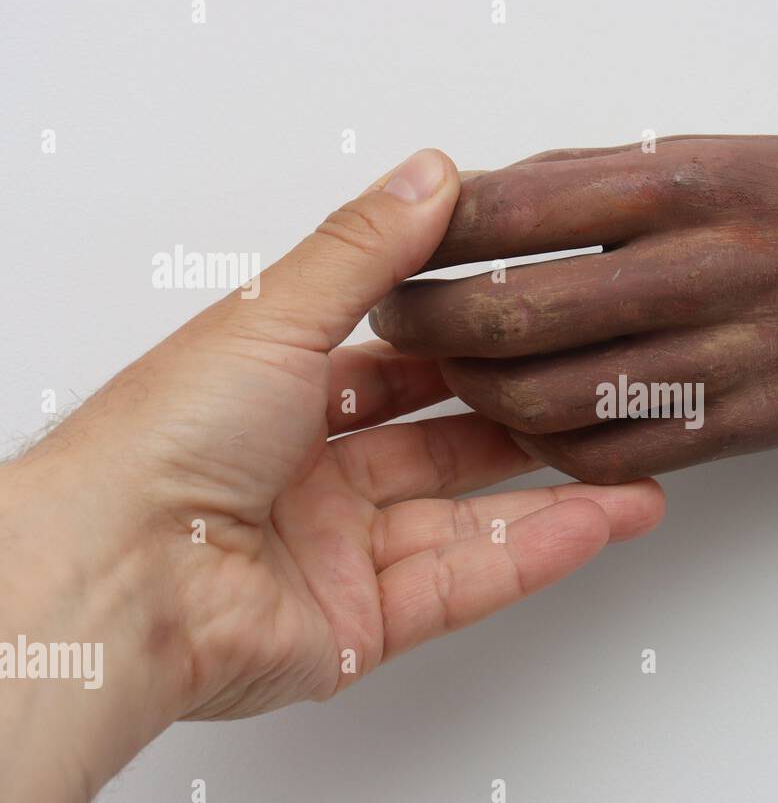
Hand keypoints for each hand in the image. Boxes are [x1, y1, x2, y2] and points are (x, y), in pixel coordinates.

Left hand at [0, 149, 662, 802]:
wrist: (120, 577)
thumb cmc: (163, 443)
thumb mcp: (277, 314)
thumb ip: (366, 250)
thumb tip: (430, 175)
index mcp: (276, 403)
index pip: (392, 374)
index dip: (466, 352)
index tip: (534, 329)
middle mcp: (307, 482)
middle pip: (440, 450)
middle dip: (522, 426)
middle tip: (594, 402)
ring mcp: (336, 557)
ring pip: (467, 522)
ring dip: (553, 497)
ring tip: (631, 474)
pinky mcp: (358, 627)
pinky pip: (462, 582)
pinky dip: (533, 553)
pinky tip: (598, 520)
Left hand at [368, 136, 777, 482]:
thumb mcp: (721, 152)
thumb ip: (601, 179)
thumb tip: (486, 197)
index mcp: (683, 179)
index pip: (509, 206)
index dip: (426, 233)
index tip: (394, 246)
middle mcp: (699, 266)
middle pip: (512, 312)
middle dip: (427, 325)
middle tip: (396, 325)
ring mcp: (724, 357)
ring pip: (552, 400)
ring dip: (482, 397)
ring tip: (457, 382)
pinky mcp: (744, 428)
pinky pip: (617, 456)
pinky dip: (554, 451)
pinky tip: (531, 431)